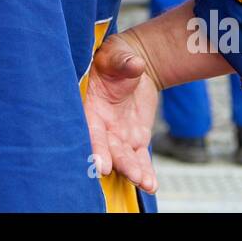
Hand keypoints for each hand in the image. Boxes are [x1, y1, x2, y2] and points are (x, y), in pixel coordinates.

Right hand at [84, 34, 158, 193]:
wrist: (132, 67)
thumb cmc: (116, 59)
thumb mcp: (118, 56)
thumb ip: (124, 61)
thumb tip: (135, 64)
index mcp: (91, 106)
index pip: (90, 129)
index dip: (94, 146)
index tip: (101, 162)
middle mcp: (102, 126)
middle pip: (107, 148)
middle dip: (115, 162)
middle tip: (125, 174)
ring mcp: (118, 136)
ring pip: (124, 157)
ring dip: (132, 170)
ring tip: (143, 181)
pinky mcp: (134, 140)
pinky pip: (139, 159)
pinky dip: (145, 172)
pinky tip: (150, 185)